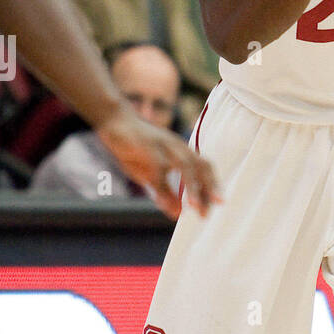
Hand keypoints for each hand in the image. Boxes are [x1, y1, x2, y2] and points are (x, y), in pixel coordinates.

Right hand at [95, 104, 218, 217]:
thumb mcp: (151, 174)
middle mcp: (177, 147)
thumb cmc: (135, 148)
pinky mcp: (147, 146)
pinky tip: (164, 203)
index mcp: (181, 152)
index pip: (204, 167)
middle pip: (200, 165)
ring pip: (184, 166)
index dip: (213, 184)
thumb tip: (178, 213)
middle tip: (215, 206)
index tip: (218, 203)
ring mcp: (163, 145)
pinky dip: (163, 186)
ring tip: (195, 207)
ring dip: (191, 187)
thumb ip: (166, 191)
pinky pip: (158, 168)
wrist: (114, 120)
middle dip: (209, 186)